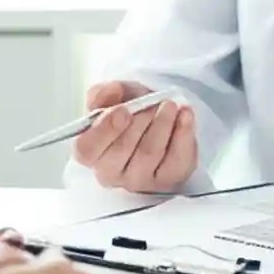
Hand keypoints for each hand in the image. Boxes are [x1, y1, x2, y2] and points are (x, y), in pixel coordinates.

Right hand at [73, 80, 197, 192]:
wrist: (158, 120)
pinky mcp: (168, 181)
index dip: (105, 130)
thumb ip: (105, 92)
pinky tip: (185, 115)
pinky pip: (176, 160)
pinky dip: (183, 134)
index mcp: (90, 152)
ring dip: (162, 124)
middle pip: (122, 149)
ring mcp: (139, 181)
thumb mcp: (115, 96)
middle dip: (140, 121)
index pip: (88, 149)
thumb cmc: (131, 112)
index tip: (123, 110)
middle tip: (154, 101)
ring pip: (150, 153)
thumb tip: (111, 92)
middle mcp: (111, 172)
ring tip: (170, 104)